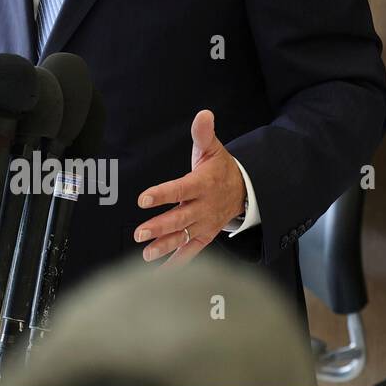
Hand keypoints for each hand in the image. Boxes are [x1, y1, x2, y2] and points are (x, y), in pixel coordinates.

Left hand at [133, 109, 246, 266]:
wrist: (247, 192)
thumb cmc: (222, 168)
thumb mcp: (214, 149)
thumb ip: (203, 134)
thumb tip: (203, 113)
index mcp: (203, 184)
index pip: (180, 189)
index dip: (162, 194)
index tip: (143, 199)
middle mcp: (204, 207)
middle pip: (180, 218)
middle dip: (159, 226)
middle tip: (138, 233)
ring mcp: (205, 224)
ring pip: (184, 237)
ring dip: (165, 246)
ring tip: (145, 253)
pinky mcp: (206, 235)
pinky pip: (192, 251)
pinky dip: (178, 261)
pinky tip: (161, 271)